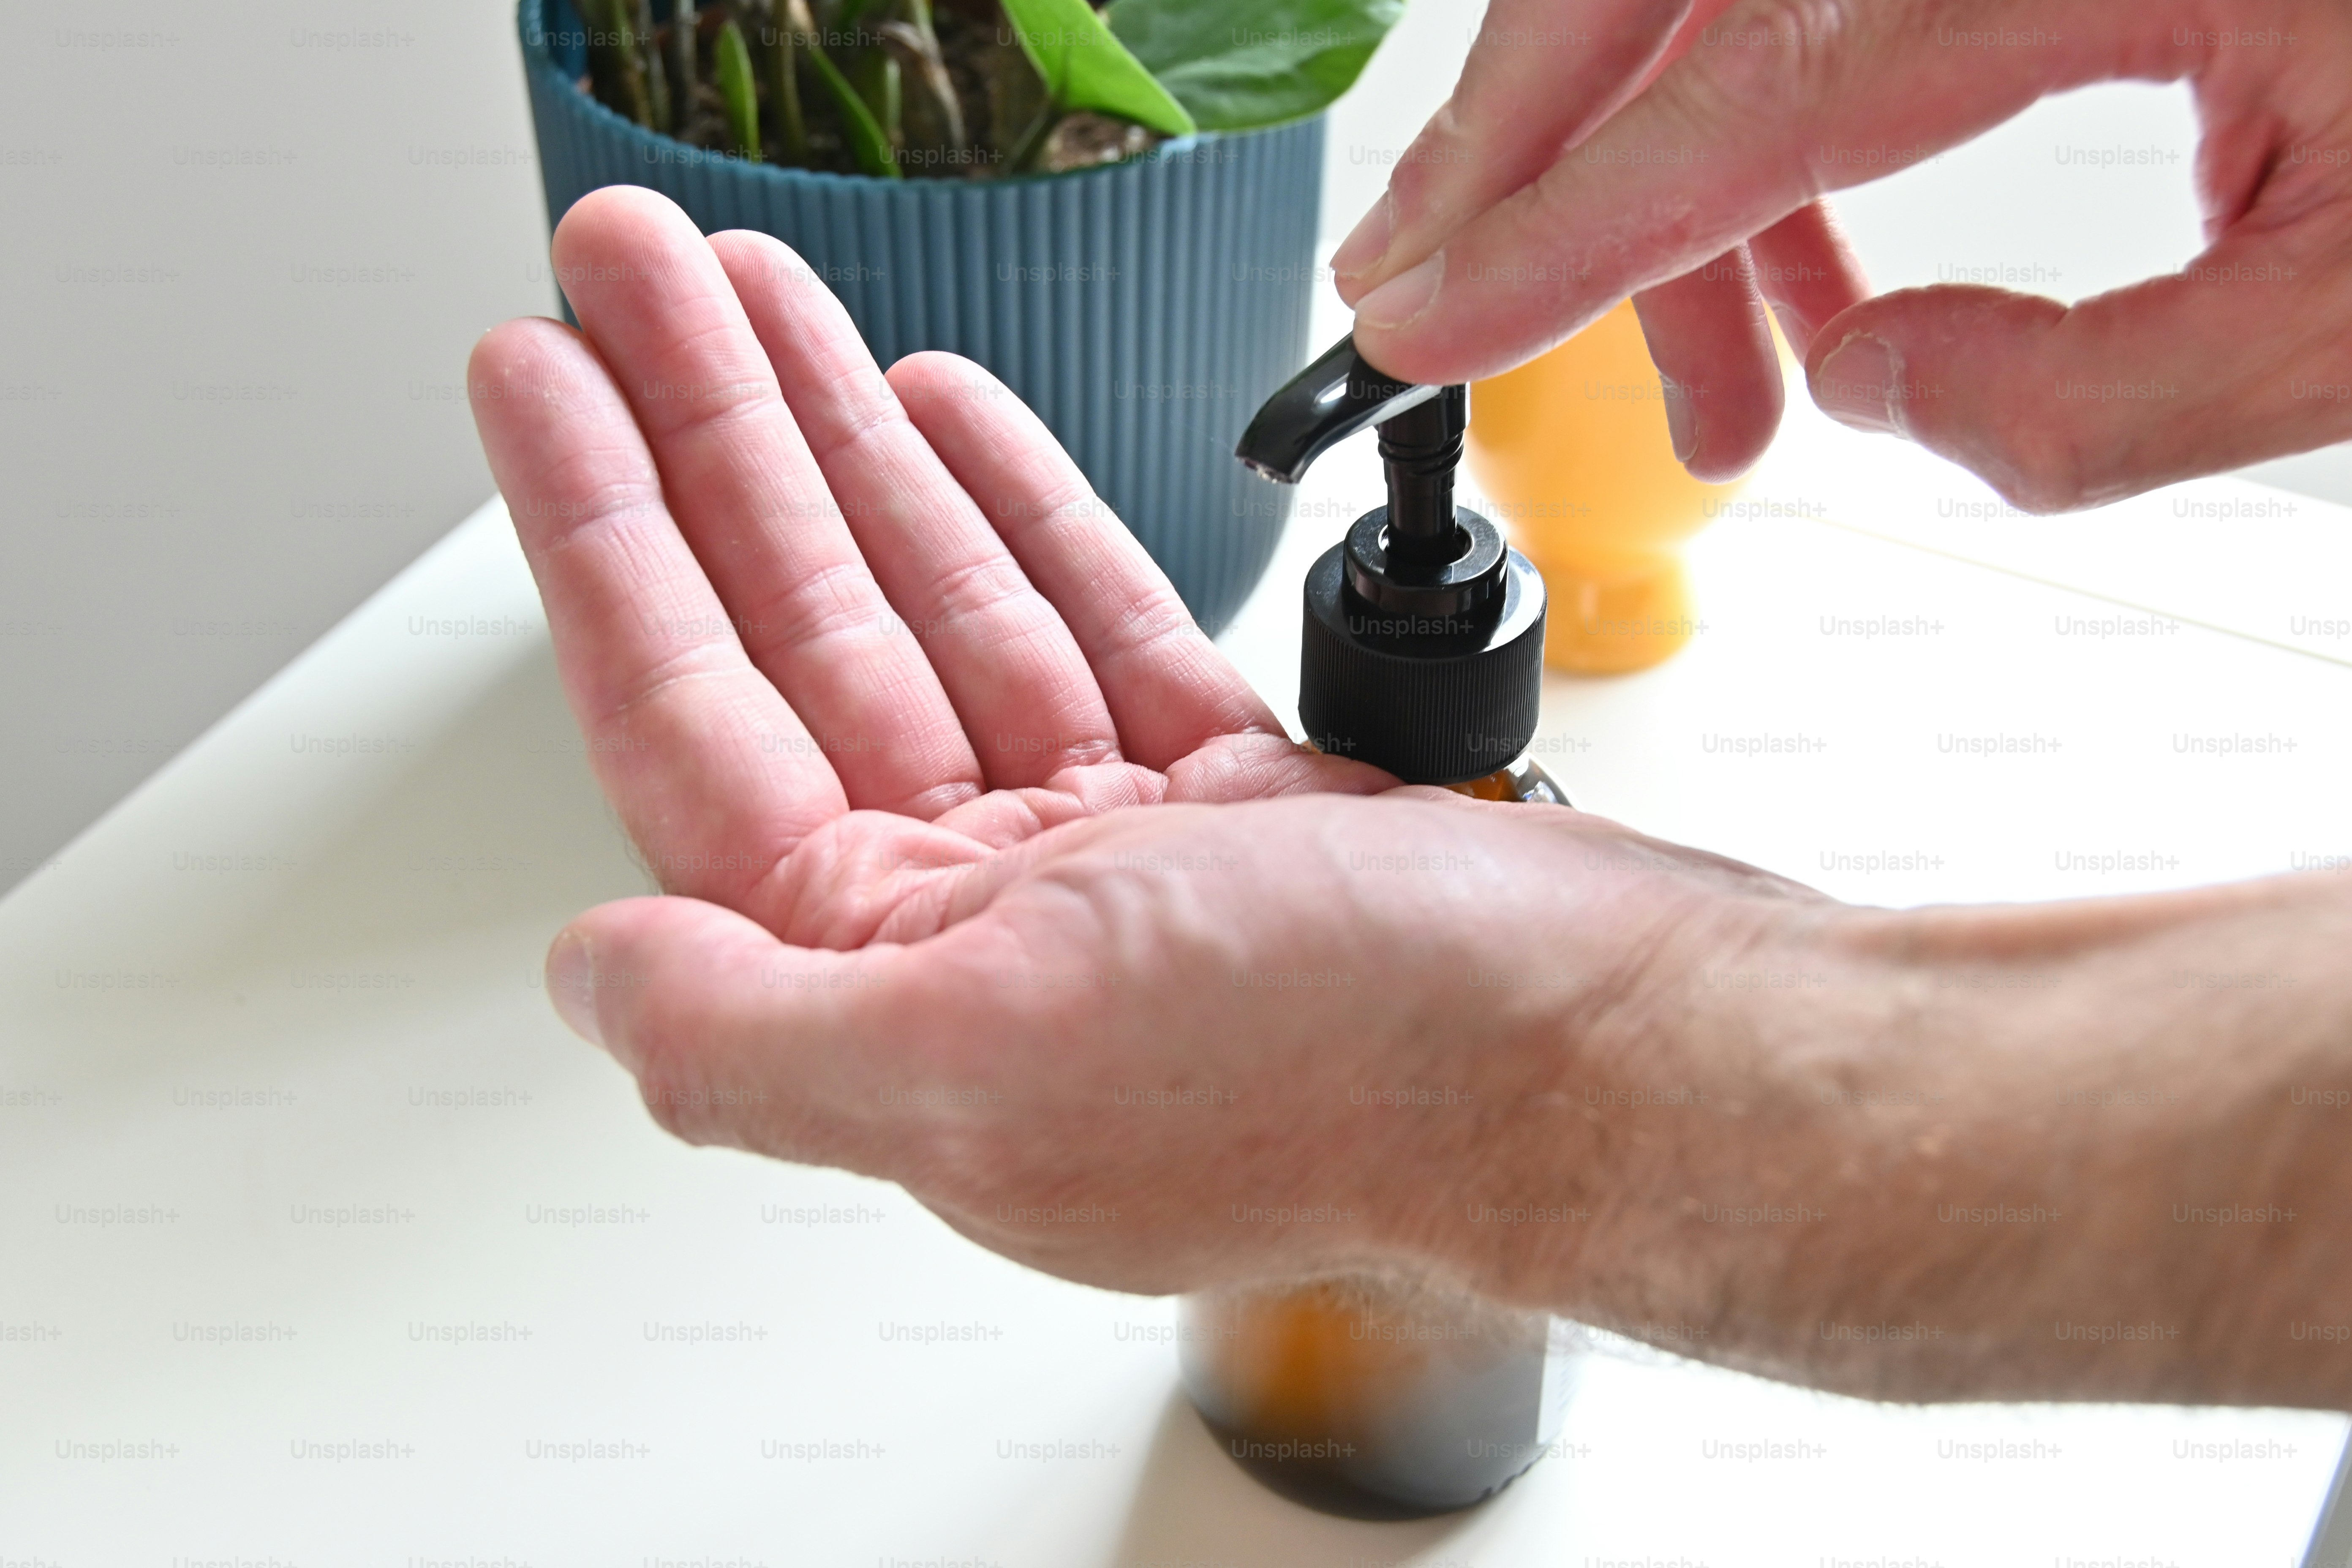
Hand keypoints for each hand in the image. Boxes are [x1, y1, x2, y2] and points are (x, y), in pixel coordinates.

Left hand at [467, 185, 1812, 1296]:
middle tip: (634, 275)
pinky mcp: (1226, 798)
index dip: (603, 540)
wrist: (1614, 1052)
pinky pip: (1082, 619)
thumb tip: (593, 980)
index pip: (693, 723)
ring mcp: (1109, 855)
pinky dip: (1012, 511)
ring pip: (937, 601)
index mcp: (904, 993)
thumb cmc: (1350, 1073)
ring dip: (843, 444)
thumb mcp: (998, 1073)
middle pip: (803, 631)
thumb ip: (755, 1042)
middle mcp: (987, 927)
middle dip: (712, 439)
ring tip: (761, 299)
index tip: (544, 389)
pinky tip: (940, 415)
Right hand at [1335, 0, 2351, 509]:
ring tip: (1711, 375)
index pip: (1764, 79)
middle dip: (1525, 145)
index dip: (1565, 219)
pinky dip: (1770, 114)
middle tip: (1437, 305)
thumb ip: (2084, 399)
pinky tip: (1797, 259)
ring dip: (1651, 155)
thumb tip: (1874, 384)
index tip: (1425, 316)